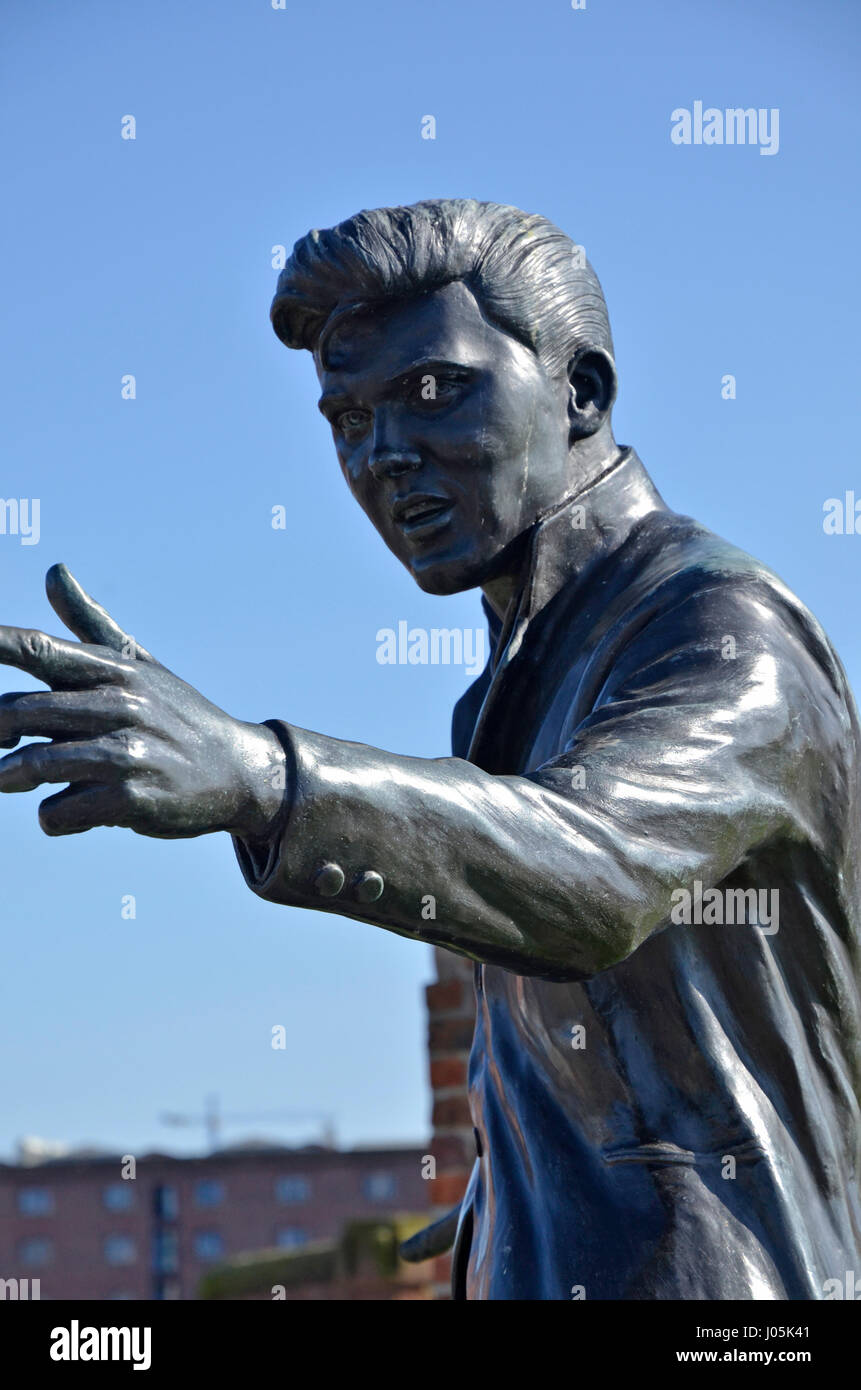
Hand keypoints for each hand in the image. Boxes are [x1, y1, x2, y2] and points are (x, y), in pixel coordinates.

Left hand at [0, 564, 286, 839]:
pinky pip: (62, 810)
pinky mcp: (132, 799)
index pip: (40, 650)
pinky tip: (69, 811)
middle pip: (22, 712)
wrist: (239, 772)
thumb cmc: (178, 715)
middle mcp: (119, 705)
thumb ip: (89, 624)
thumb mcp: (140, 665)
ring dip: (8, 776)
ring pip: (36, 764)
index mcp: (114, 669)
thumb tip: (54, 571)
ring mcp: (126, 753)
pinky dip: (54, 816)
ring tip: (3, 778)